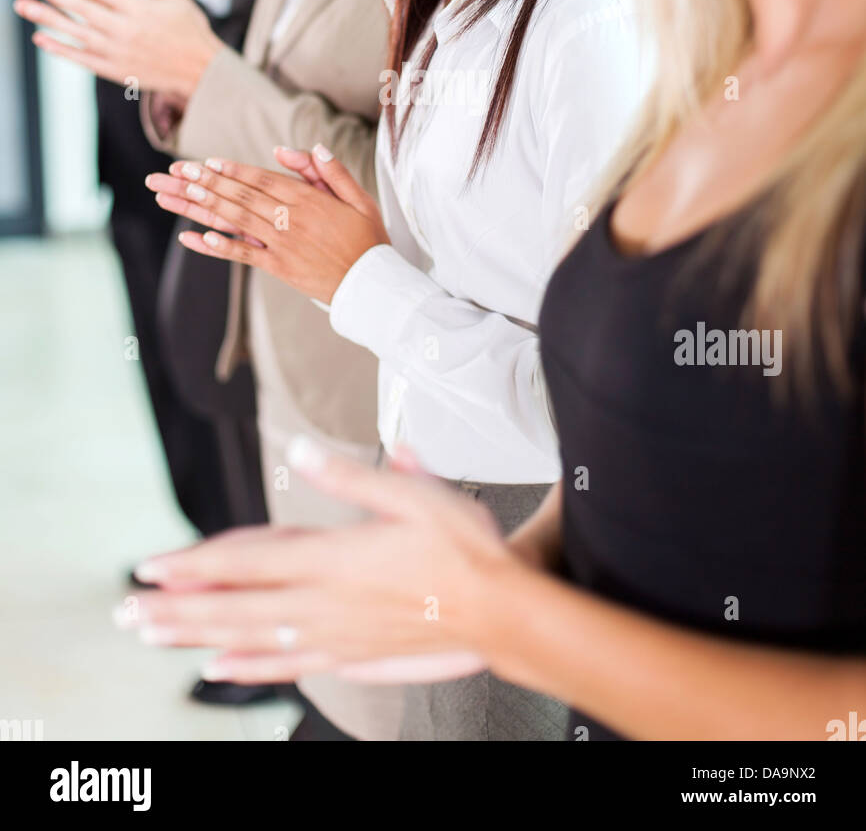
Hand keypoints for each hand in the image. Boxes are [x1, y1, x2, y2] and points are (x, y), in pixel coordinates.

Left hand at [13, 0, 223, 96]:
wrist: (201, 72)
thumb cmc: (188, 28)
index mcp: (140, 7)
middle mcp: (125, 30)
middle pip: (78, 5)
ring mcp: (117, 52)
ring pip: (73, 31)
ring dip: (44, 17)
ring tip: (20, 4)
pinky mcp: (113, 70)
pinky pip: (80, 58)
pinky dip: (59, 48)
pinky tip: (39, 37)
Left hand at [114, 439, 513, 684]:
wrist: (503, 611)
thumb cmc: (463, 548)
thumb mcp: (411, 493)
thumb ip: (349, 476)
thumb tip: (299, 451)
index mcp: (333, 556)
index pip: (247, 561)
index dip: (195, 563)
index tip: (152, 565)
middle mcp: (323, 602)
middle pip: (233, 606)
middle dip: (176, 608)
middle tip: (129, 611)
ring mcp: (334, 634)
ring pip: (249, 639)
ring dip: (196, 637)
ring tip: (153, 638)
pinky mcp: (350, 655)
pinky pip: (286, 666)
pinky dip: (247, 669)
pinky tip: (219, 670)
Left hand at [145, 145, 388, 304]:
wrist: (371, 285)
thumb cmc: (367, 240)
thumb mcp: (360, 199)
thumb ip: (333, 173)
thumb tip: (313, 148)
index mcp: (309, 200)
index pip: (264, 180)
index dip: (234, 170)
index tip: (209, 162)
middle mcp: (290, 219)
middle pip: (242, 196)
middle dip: (208, 182)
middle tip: (180, 172)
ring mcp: (282, 244)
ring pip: (237, 220)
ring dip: (205, 205)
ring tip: (179, 193)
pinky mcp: (279, 267)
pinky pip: (244, 254)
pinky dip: (219, 246)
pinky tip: (196, 237)